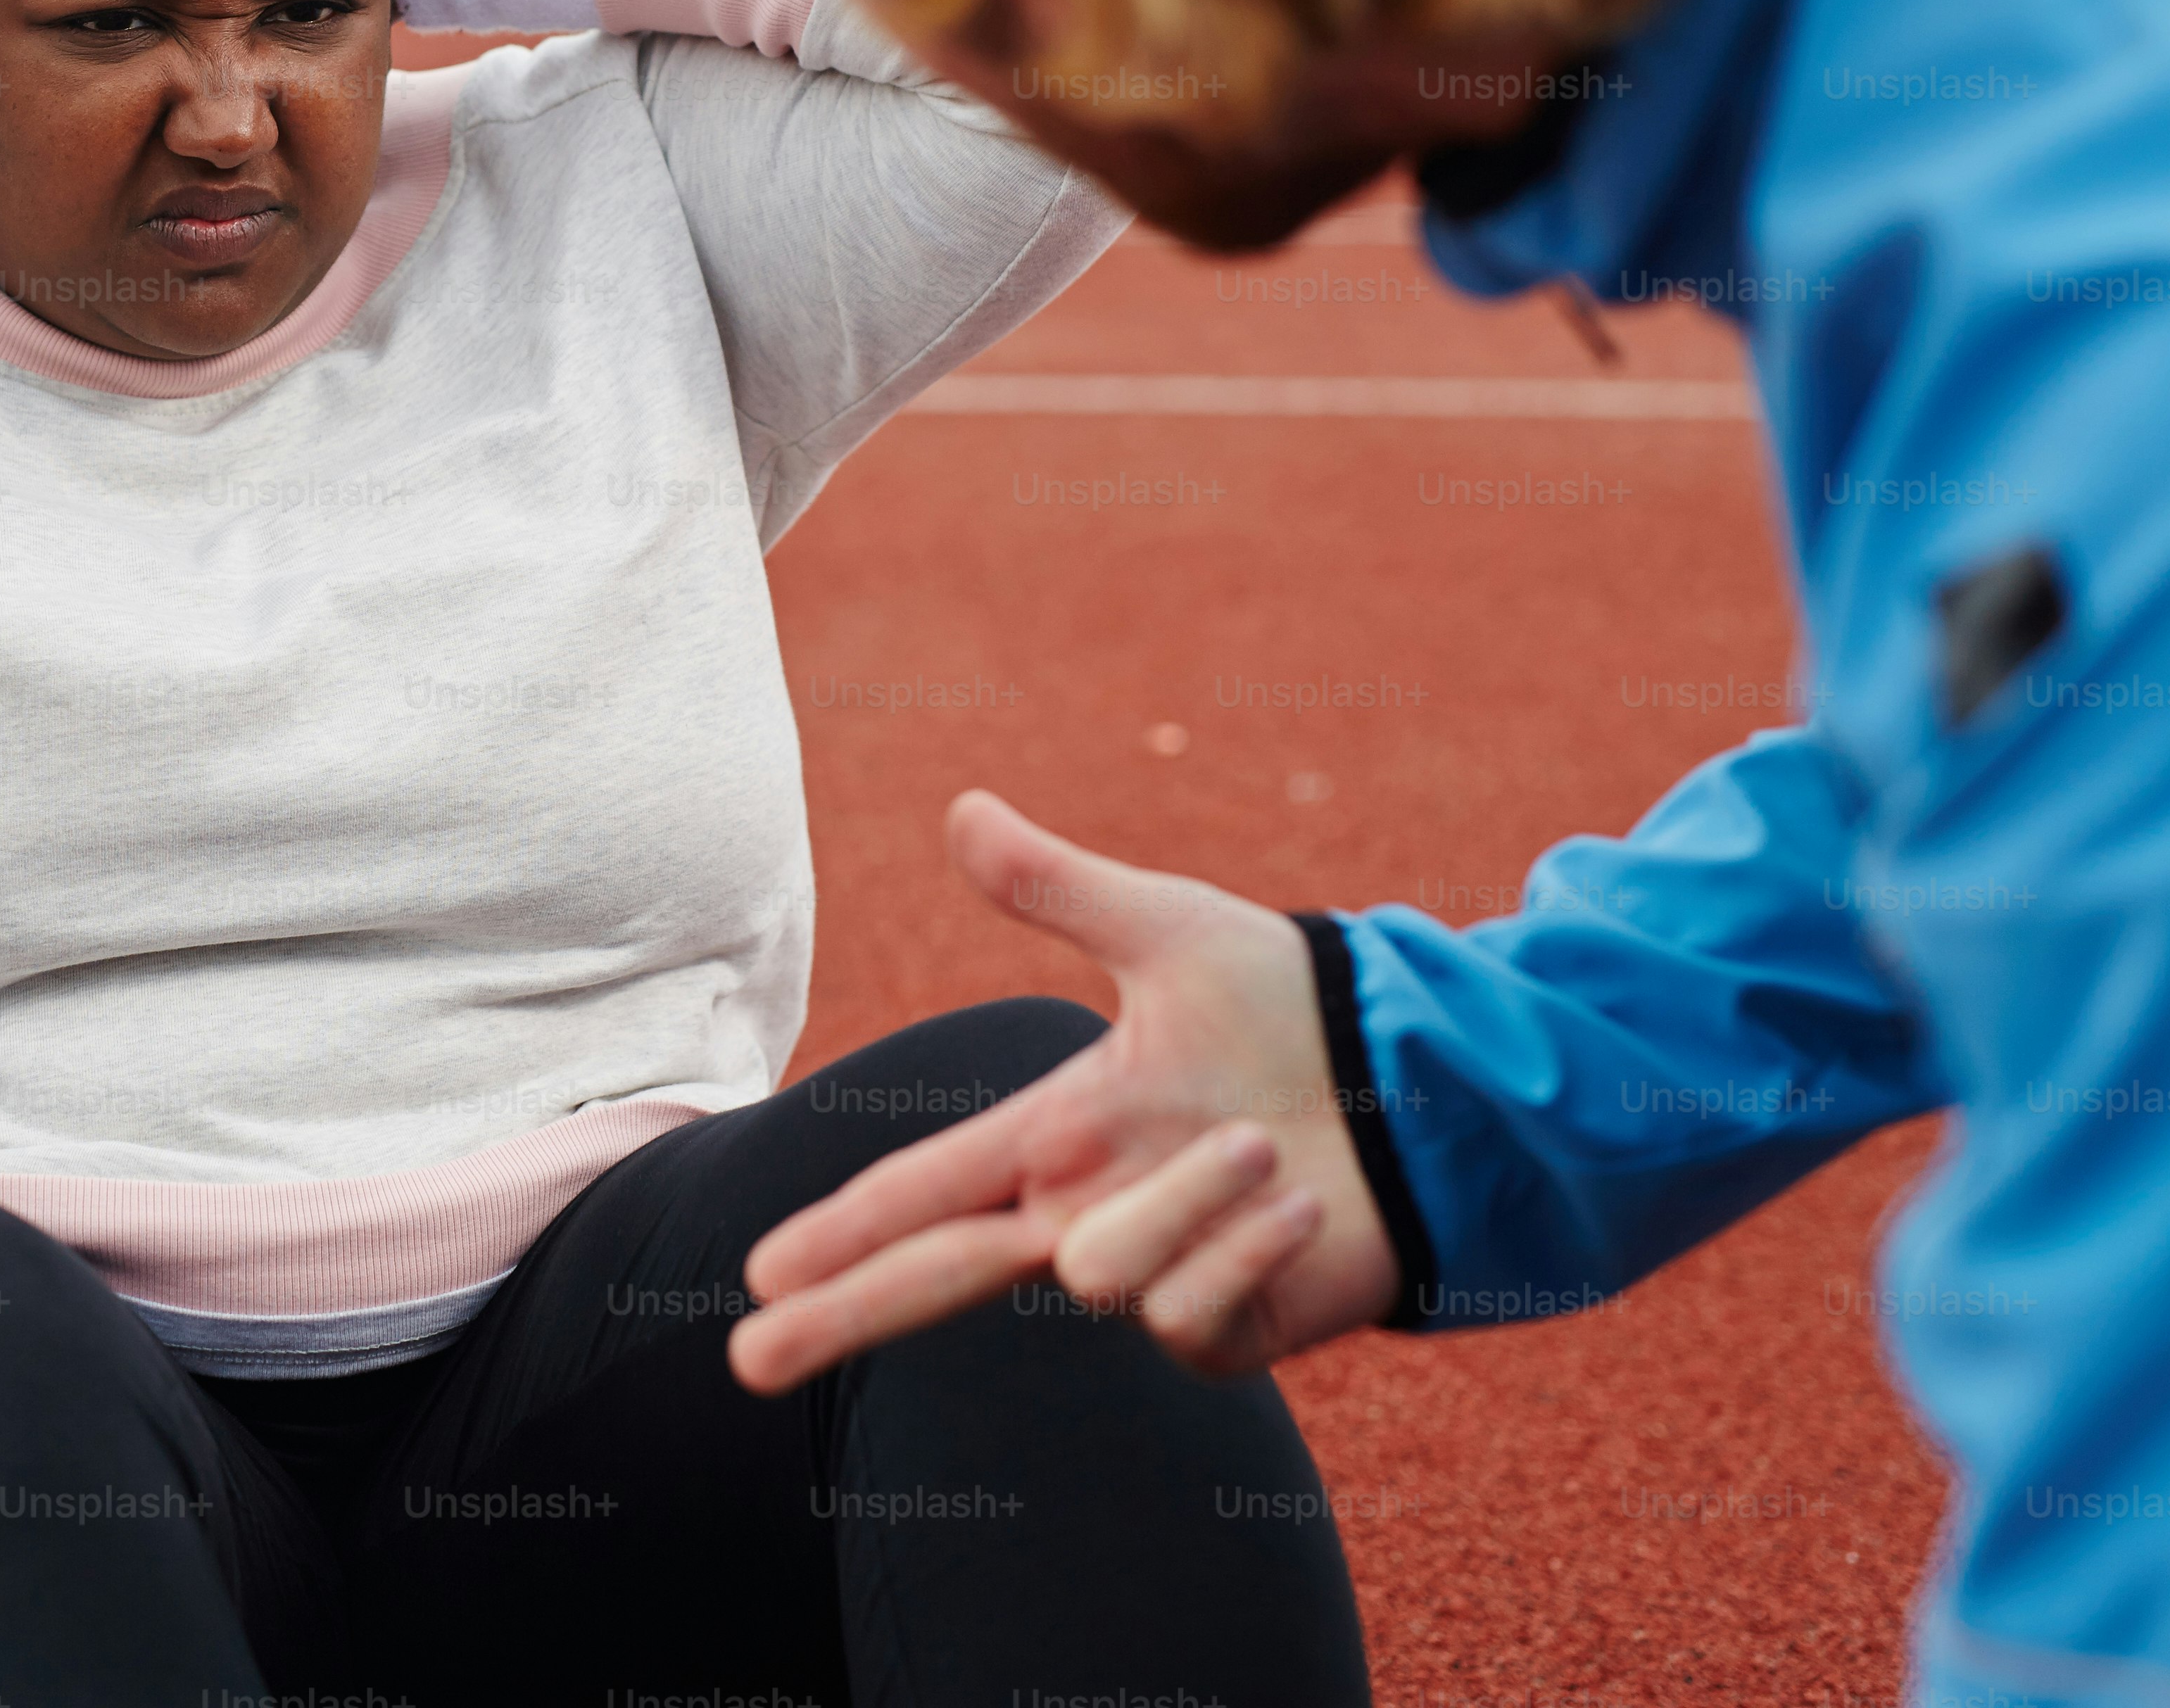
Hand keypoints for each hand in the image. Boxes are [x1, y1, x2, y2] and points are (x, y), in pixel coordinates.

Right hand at [732, 790, 1402, 1389]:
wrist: (1422, 1086)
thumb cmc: (1292, 1009)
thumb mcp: (1168, 932)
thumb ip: (1058, 885)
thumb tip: (962, 806)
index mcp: (1052, 1137)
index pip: (917, 1189)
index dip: (836, 1229)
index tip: (756, 1271)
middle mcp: (1080, 1218)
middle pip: (933, 1278)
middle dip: (842, 1314)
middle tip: (746, 1363)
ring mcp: (1149, 1287)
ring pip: (1103, 1269)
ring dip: (1192, 1192)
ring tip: (1261, 1144)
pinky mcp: (1222, 1336)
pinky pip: (1186, 1306)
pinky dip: (1246, 1239)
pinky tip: (1298, 1206)